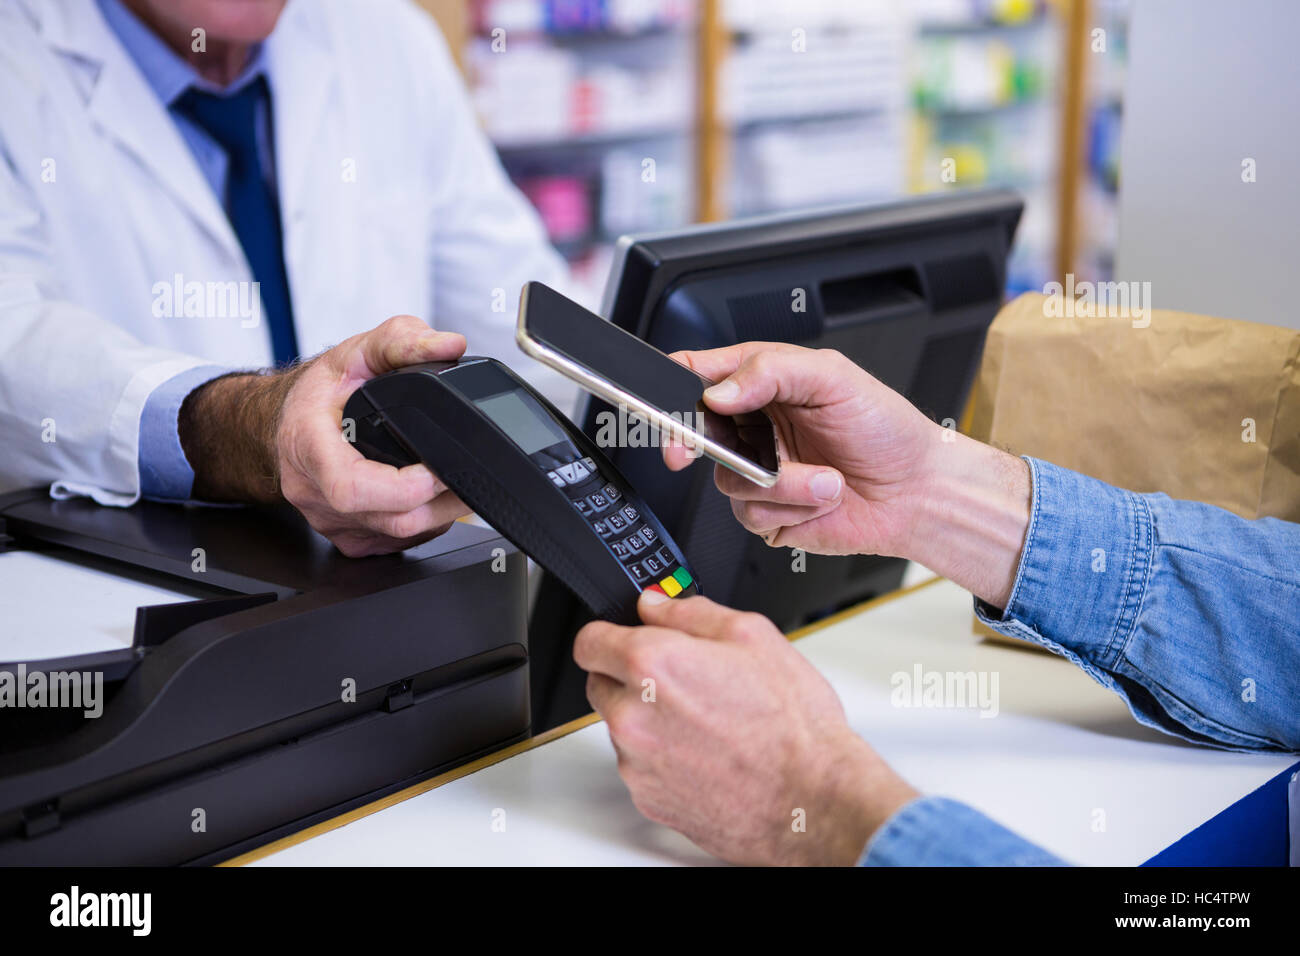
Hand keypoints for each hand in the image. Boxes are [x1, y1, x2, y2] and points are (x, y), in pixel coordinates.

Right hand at [180, 314, 470, 556]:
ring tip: (456, 483)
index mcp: (310, 446)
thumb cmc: (320, 393)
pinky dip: (422, 526)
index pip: (351, 487)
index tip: (436, 469)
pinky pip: (393, 545)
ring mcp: (328, 521)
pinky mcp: (345, 538)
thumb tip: (448, 344)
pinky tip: (430, 501)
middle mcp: (314, 492)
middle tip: (467, 474)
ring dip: (437, 515)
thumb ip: (403, 341)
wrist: (287, 423)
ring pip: (396, 537)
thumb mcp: (357, 352)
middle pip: (388, 520)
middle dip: (439, 502)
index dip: (403, 487)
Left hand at [575, 590, 917, 865]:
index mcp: (652, 665)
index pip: (589, 640)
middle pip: (599, 683)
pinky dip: (661, 757)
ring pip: (621, 727)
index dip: (610, 634)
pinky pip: (639, 765)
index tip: (626, 638)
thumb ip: (690, 612)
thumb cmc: (793, 725)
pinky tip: (706, 752)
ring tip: (705, 721)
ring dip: (647, 718)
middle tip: (680, 680)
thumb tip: (656, 604)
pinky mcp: (648, 798)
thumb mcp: (753, 636)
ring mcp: (637, 762)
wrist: (811, 800)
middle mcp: (633, 715)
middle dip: (629, 676)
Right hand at [667, 342, 1030, 607]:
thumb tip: (721, 391)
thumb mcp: (833, 377)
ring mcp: (758, 473)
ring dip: (781, 483)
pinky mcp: (768, 514)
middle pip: (695, 432)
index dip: (672, 387)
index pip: (700, 376)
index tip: (669, 403)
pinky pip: (751, 515)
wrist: (917, 493)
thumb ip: (772, 371)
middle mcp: (754, 428)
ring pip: (727, 480)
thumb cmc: (886, 430)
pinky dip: (791, 507)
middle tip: (692, 447)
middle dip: (695, 443)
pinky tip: (821, 497)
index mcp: (763, 384)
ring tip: (824, 476)